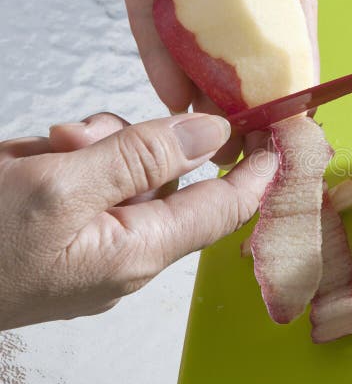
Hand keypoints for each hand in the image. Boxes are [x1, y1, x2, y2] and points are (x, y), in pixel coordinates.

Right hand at [0, 112, 274, 329]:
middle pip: (173, 181)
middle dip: (141, 143)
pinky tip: (33, 157)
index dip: (260, 168)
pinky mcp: (65, 231)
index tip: (285, 131)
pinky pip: (93, 182)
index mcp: (140, 251)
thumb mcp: (59, 187)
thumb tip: (211, 133)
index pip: (227, 207)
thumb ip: (141, 157)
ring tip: (45, 147)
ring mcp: (95, 244)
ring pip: (130, 173)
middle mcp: (128, 251)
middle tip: (77, 135)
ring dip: (98, 146)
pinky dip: (73, 158)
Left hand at [51, 0, 316, 163]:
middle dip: (254, 83)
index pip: (293, 0)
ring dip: (207, 82)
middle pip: (249, 28)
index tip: (300, 102)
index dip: (298, 54)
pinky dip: (158, 52)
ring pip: (200, 32)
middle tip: (257, 134)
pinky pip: (149, 13)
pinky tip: (171, 90)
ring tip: (215, 130)